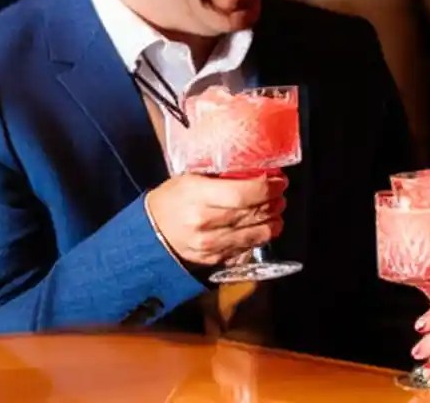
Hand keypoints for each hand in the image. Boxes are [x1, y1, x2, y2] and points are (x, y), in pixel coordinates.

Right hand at [145, 173, 285, 266]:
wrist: (149, 234)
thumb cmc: (171, 200)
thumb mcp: (190, 178)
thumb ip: (220, 175)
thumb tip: (254, 170)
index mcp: (198, 196)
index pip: (243, 193)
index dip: (267, 188)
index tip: (279, 181)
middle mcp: (206, 223)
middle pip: (254, 213)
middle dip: (274, 201)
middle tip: (280, 192)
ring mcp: (211, 244)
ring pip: (256, 233)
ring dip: (273, 219)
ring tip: (277, 208)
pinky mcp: (216, 259)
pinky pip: (248, 247)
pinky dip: (261, 235)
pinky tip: (266, 225)